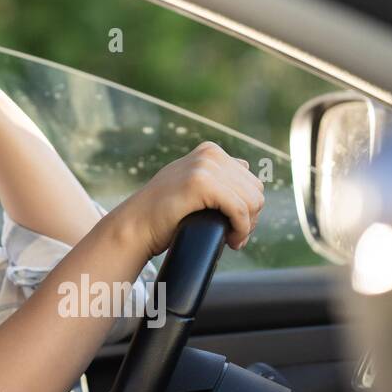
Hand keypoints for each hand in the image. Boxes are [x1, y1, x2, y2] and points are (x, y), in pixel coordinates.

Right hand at [106, 141, 265, 257]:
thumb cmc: (163, 213)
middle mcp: (209, 154)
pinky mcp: (201, 183)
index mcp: (210, 151)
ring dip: (247, 226)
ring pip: (252, 201)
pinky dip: (241, 229)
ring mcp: (204, 166)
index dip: (248, 207)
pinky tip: (232, 241)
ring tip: (232, 238)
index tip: (235, 225)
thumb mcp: (190, 182)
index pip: (251, 180)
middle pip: (255, 190)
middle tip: (234, 235)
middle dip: (250, 217)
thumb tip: (246, 167)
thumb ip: (214, 172)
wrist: (136, 225)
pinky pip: (239, 210)